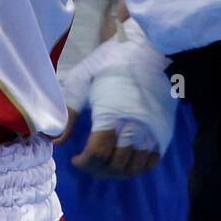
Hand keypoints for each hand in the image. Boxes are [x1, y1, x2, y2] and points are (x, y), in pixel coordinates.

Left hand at [55, 18, 175, 179]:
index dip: (84, 163)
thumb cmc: (109, 62)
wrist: (146, 48)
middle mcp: (135, 126)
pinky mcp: (164, 130)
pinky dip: (137, 168)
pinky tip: (125, 159)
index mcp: (112, 113)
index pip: (98, 153)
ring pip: (134, 168)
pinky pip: (151, 161)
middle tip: (88, 163)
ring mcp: (152, 130)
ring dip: (116, 172)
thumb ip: (69, 111)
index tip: (75, 159)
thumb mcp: (82, 79)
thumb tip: (56, 140)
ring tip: (104, 164)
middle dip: (97, 169)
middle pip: (116, 165)